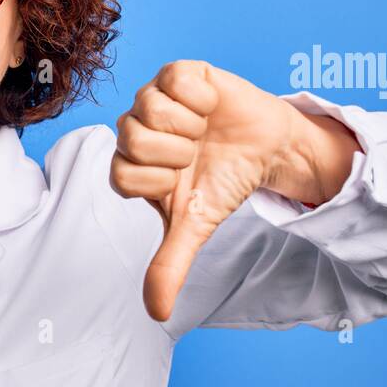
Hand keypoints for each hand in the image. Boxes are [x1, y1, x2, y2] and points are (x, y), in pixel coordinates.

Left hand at [110, 61, 348, 322]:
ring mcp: (153, 97)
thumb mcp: (196, 225)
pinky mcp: (178, 72)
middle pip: (130, 140)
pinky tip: (211, 107)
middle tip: (195, 153)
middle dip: (175, 153)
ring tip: (203, 131)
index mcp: (130, 166)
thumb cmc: (223, 182)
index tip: (182, 179)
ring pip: (148, 107)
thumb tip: (156, 314)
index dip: (159, 181)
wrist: (266, 149)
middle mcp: (134, 129)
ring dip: (189, 126)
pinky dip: (201, 98)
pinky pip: (174, 79)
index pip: (121, 176)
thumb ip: (170, 264)